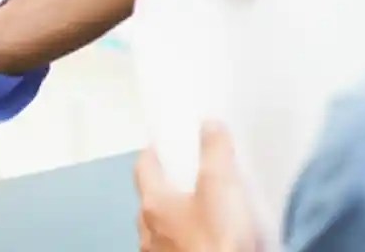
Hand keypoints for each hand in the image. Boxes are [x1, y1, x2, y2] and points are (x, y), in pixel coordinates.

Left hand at [134, 123, 261, 251]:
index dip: (153, 153)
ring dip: (177, 220)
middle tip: (188, 178)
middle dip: (167, 188)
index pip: (143, 168)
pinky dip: (186, 243)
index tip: (162, 145)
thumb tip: (208, 126)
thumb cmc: (216, 241)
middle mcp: (147, 231)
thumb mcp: (221, 186)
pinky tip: (206, 243)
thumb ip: (215, 152)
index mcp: (154, 203)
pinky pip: (174, 251)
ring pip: (161, 231)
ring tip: (202, 213)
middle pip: (151, 201)